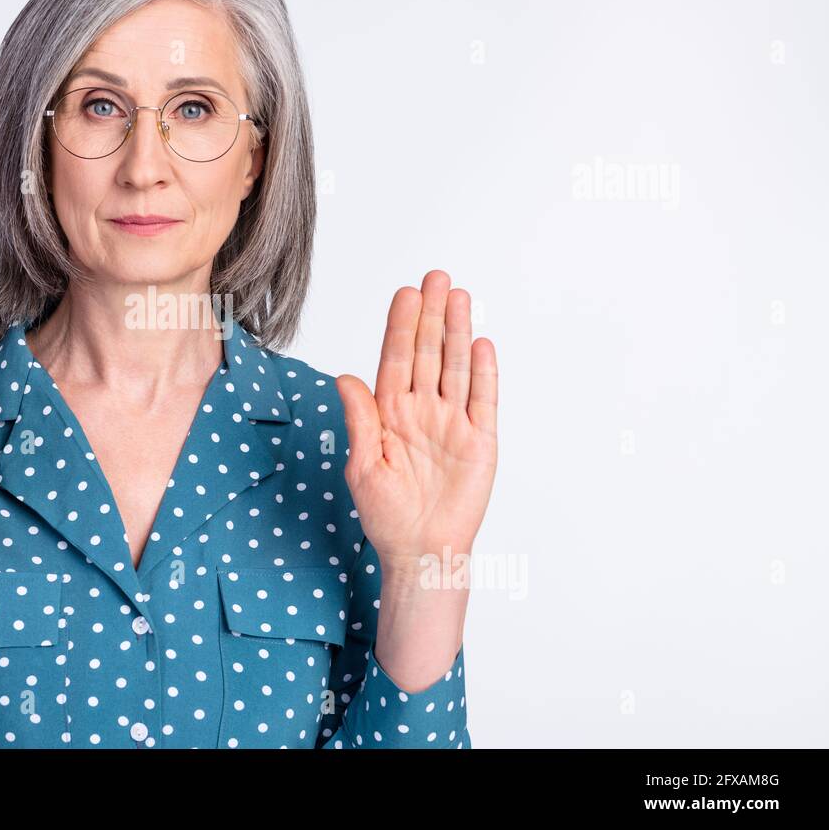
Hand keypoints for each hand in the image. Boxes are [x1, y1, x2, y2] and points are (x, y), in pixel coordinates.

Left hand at [336, 270, 497, 566]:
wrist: (421, 552)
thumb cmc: (385, 515)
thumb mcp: (362, 466)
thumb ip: (360, 420)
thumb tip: (345, 378)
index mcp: (389, 414)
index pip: (396, 360)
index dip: (401, 327)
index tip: (406, 294)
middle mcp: (421, 411)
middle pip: (428, 354)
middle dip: (431, 316)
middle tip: (436, 277)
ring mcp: (452, 423)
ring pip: (455, 368)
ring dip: (458, 333)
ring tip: (459, 297)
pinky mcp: (479, 441)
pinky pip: (483, 400)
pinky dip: (483, 373)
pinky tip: (480, 344)